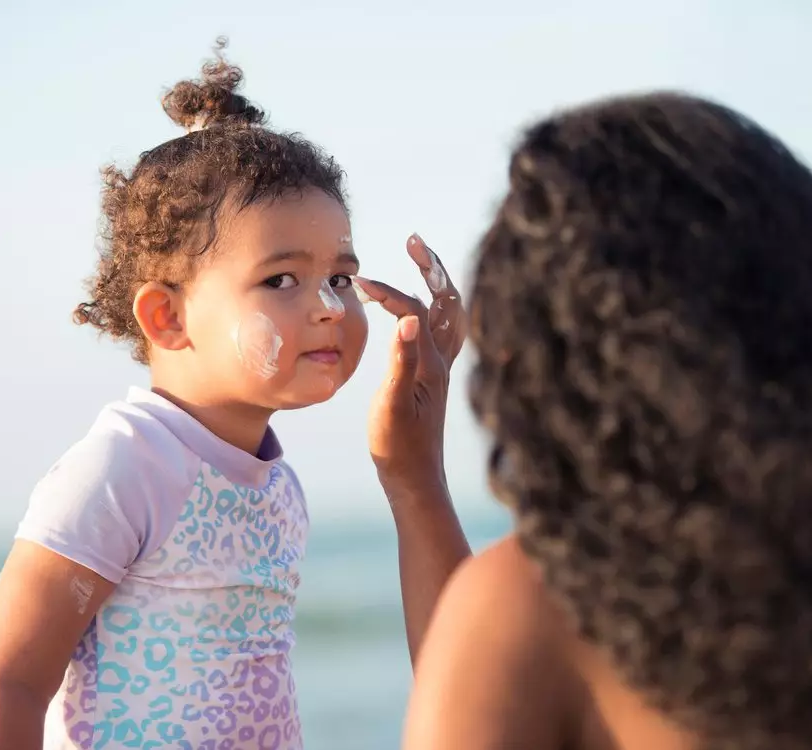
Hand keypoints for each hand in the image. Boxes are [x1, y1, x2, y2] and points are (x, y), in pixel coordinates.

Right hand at [355, 233, 466, 501]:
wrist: (415, 479)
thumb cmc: (398, 447)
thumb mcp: (393, 405)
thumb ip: (401, 361)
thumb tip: (409, 318)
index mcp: (432, 364)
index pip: (415, 311)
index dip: (390, 292)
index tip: (361, 282)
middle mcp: (442, 361)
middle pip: (448, 301)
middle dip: (433, 267)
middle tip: (414, 241)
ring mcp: (440, 369)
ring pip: (450, 314)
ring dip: (438, 283)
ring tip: (421, 261)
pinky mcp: (433, 378)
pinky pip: (443, 331)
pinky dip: (434, 308)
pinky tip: (417, 309)